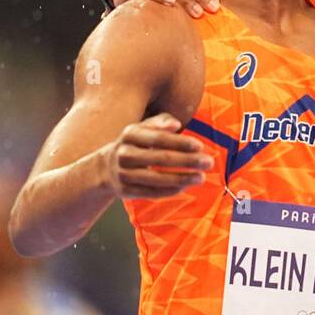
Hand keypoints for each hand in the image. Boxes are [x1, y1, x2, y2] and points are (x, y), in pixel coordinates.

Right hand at [98, 113, 213, 198]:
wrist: (106, 168)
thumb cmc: (135, 144)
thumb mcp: (143, 128)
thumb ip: (160, 122)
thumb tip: (175, 124)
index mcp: (130, 134)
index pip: (158, 138)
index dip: (180, 142)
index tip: (200, 146)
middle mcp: (124, 154)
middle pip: (160, 158)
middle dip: (187, 161)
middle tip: (208, 162)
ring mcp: (123, 174)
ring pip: (157, 178)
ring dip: (182, 178)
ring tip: (201, 177)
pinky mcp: (125, 191)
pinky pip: (152, 192)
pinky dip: (171, 190)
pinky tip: (186, 186)